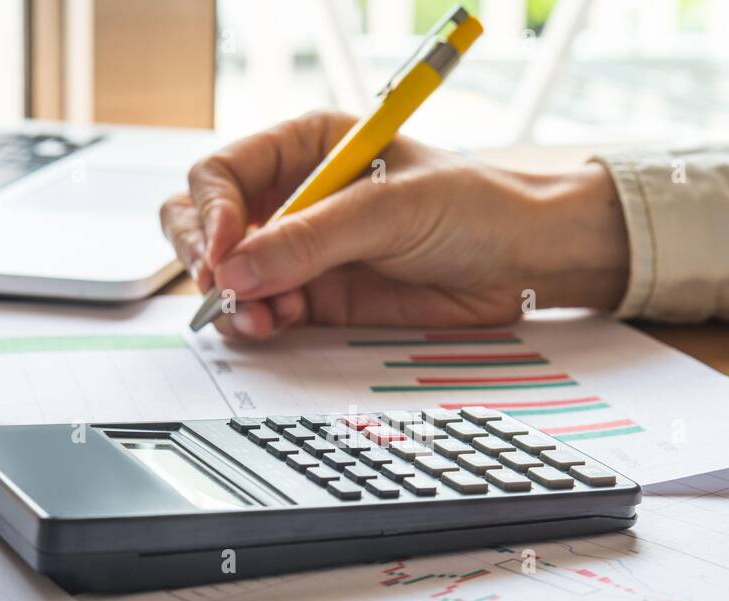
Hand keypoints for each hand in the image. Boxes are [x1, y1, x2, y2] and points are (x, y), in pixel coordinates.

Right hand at [160, 111, 629, 339]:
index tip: (224, 252)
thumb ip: (311, 240)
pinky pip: (263, 312)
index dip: (211, 212)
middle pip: (206, 223)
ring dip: (230, 299)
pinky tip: (278, 323)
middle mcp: (293, 198)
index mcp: (304, 147)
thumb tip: (237, 271)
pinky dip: (257, 323)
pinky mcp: (319, 300)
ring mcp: (302, 252)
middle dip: (205, 257)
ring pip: (228, 276)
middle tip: (222, 288)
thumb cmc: (472, 208)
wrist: (523, 262)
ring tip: (259, 317)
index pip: (221, 173)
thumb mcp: (389, 210)